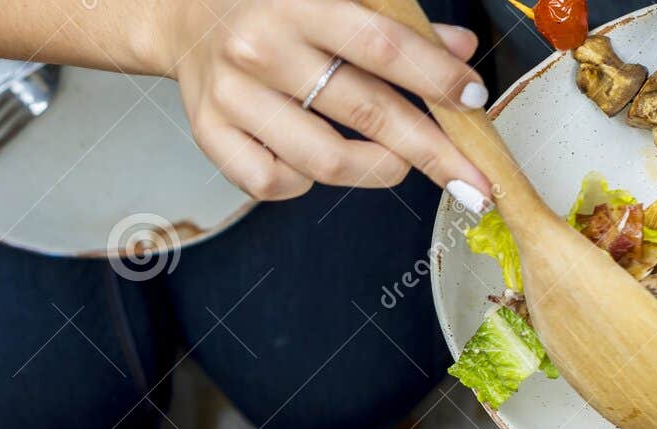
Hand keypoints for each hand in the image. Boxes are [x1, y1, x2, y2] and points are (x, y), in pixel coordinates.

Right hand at [157, 0, 491, 203]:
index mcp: (297, 1)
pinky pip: (275, 183)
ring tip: (398, 164)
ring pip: (323, 160)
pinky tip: (317, 164)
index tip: (474, 102)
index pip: (382, 45)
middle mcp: (261, 48)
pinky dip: (306, 183)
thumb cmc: (269, 4)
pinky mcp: (211, 136)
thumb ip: (395, 21)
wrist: (182, 14)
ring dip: (376, 170)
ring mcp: (233, 97)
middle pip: (364, 109)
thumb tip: (460, 54)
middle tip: (469, 177)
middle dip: (429, 148)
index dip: (435, 78)